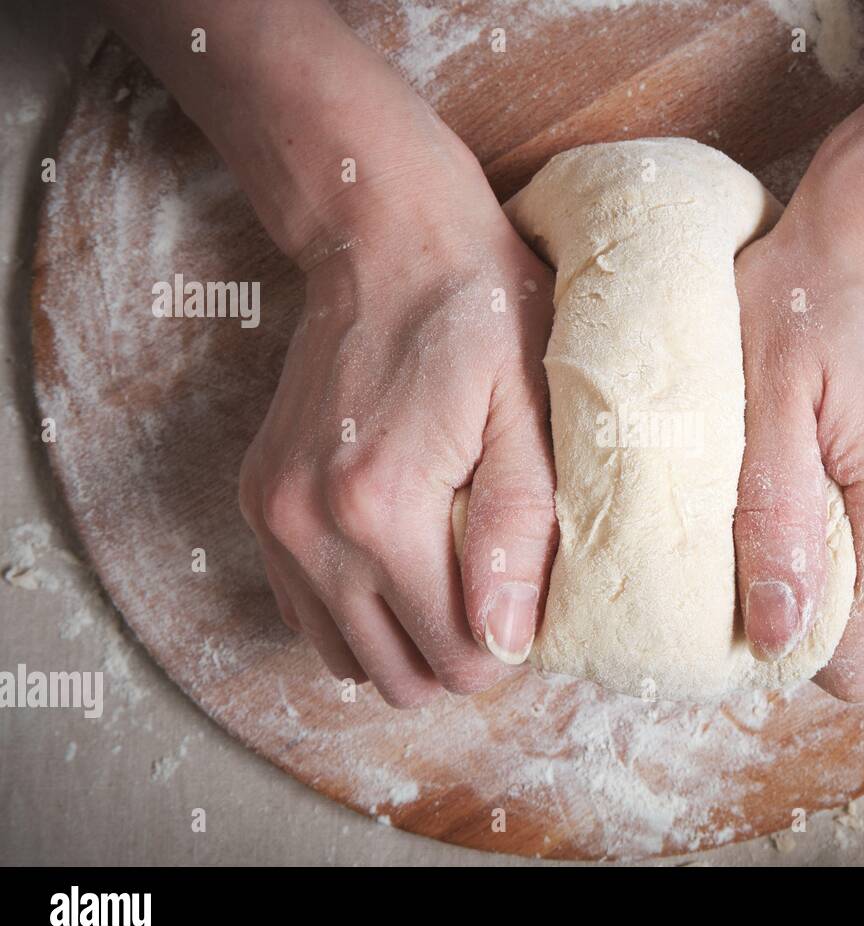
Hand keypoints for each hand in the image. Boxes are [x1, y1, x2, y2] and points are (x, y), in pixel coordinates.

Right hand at [238, 169, 556, 706]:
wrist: (385, 236)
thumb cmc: (480, 311)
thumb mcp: (527, 407)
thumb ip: (517, 528)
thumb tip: (506, 643)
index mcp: (381, 510)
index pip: (453, 659)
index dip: (505, 647)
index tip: (529, 600)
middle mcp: (309, 528)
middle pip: (395, 676)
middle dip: (457, 653)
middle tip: (496, 588)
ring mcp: (274, 518)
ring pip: (345, 655)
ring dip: (404, 637)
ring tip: (449, 571)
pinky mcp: (260, 503)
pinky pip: (305, 611)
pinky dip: (356, 609)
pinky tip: (399, 558)